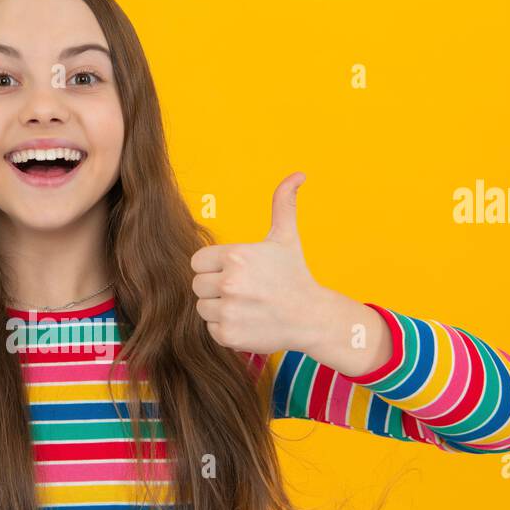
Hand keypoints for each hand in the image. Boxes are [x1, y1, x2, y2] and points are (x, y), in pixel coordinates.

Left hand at [190, 171, 330, 354]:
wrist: (312, 317)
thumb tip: (297, 174)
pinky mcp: (228, 335)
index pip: (198, 262)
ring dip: (219, 308)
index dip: (213, 267)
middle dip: (216, 287)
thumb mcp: (287, 237)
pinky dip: (225, 328)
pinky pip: (210, 329)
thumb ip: (283, 204)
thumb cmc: (295, 275)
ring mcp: (228, 310)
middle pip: (198, 285)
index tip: (235, 271)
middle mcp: (230, 283)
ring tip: (246, 305)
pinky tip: (247, 321)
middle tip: (243, 290)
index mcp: (236, 256)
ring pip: (202, 307)